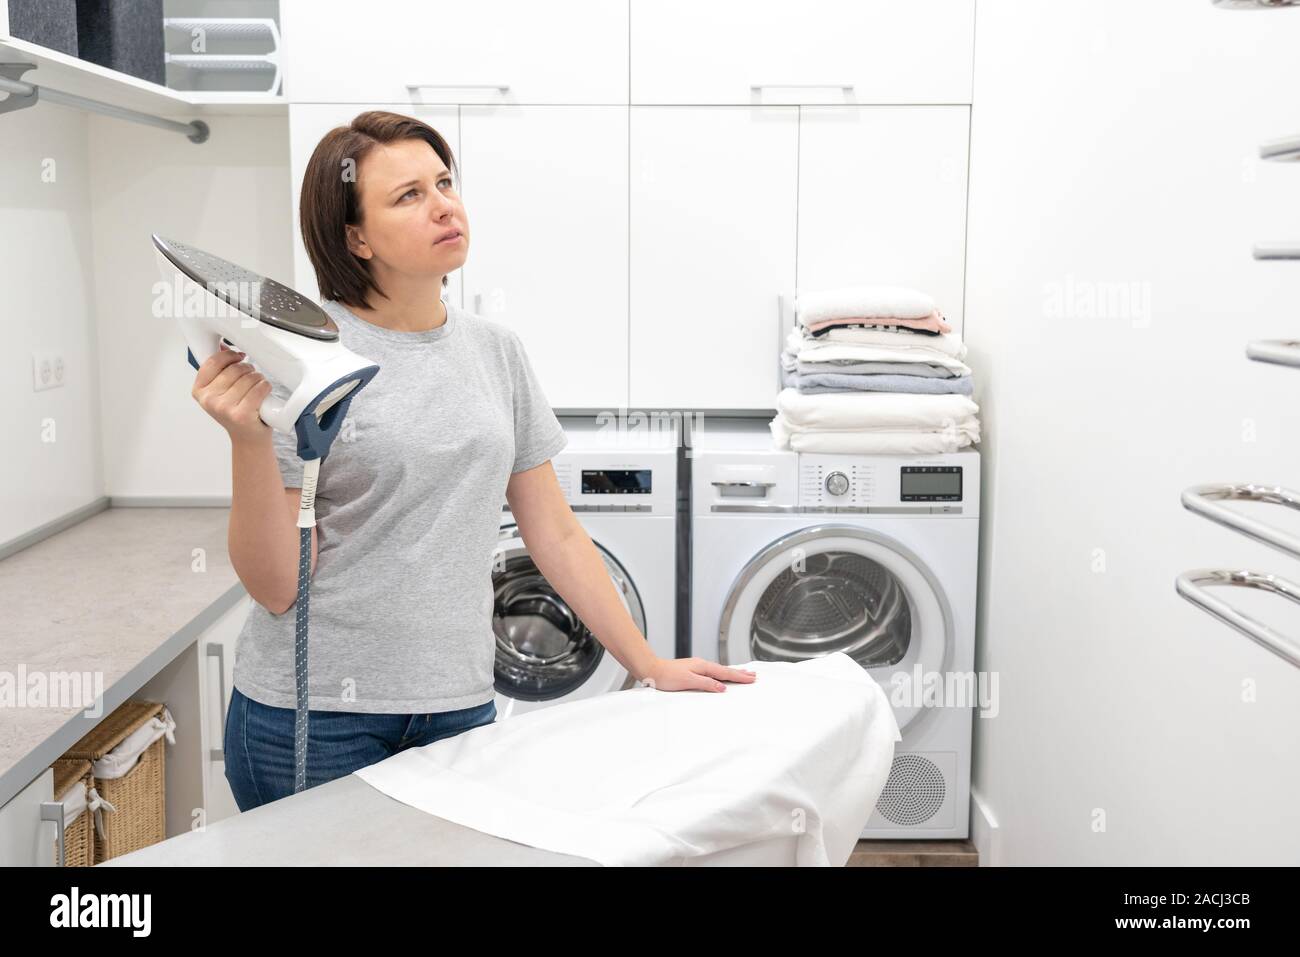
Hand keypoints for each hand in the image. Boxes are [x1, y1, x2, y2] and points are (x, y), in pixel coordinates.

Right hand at [192, 343, 272, 443]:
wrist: (247, 437)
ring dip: (259, 379)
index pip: (213, 362)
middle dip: (248, 369)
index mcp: (199, 391)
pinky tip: (263, 393)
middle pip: (235, 368)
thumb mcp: (219, 391)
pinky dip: (266, 387)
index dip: (229, 356)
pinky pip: (260, 388)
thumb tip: (222, 344)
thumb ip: (218, 369)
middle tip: (251, 377)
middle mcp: (209, 400)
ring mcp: (224, 408)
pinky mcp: (241, 414)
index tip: (238, 357)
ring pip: (250, 377)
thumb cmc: (235, 412)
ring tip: (257, 387)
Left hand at [639, 656, 756, 692]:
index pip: (725, 673)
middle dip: (739, 674)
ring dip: (732, 673)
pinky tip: (722, 676)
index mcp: (703, 666)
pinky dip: (722, 674)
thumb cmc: (667, 676)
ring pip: (719, 670)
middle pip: (725, 670)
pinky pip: (713, 672)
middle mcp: (702, 665)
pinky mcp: (693, 671)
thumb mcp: (688, 681)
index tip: (751, 679)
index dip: (739, 677)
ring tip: (743, 674)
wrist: (652, 670)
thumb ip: (706, 683)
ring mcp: (697, 667)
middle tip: (753, 676)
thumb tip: (722, 687)